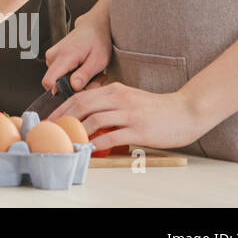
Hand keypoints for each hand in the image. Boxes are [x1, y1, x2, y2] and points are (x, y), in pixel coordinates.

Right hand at [41, 12, 111, 93]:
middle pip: (57, 85)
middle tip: (94, 80)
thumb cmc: (98, 41)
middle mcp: (53, 56)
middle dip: (76, 88)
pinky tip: (84, 70)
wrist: (93, 27)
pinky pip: (60, 75)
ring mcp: (51, 57)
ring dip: (77, 83)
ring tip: (91, 73)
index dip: (62, 92)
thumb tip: (73, 87)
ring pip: (60, 81)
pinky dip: (73, 77)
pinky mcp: (52, 59)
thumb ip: (84, 74)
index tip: (78, 91)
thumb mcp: (98, 60)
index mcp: (64, 56)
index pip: (49, 81)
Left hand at [52, 81, 206, 151]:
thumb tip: (88, 114)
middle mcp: (119, 98)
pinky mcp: (139, 129)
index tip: (52, 118)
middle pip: (82, 105)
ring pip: (95, 120)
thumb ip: (110, 103)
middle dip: (64, 118)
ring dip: (78, 131)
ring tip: (69, 141)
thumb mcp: (129, 98)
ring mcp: (129, 113)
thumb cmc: (157, 108)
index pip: (81, 96)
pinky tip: (90, 148)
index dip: (63, 107)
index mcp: (115, 89)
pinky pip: (113, 135)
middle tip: (53, 130)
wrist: (186, 111)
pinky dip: (98, 142)